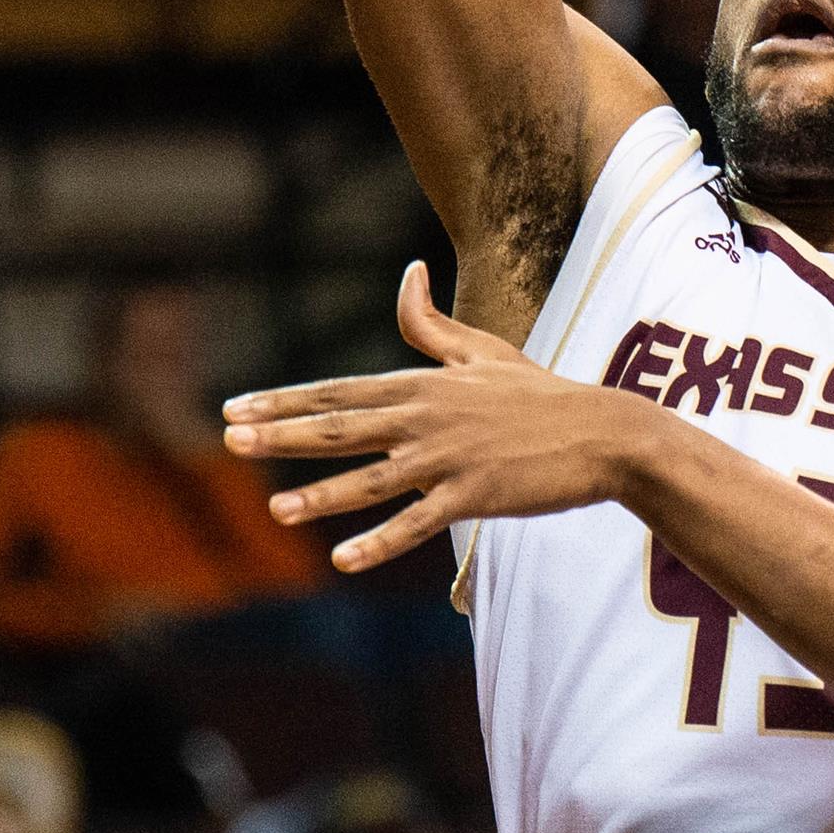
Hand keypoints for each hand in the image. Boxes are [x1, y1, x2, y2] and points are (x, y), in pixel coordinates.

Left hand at [222, 261, 649, 570]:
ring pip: (372, 479)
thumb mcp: (484, 350)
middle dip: (282, 434)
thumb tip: (408, 272)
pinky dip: (379, 542)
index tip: (235, 407)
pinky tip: (343, 560)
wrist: (603, 432)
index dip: (284, 399)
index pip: (340, 392)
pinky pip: (417, 523)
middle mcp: (427, 418)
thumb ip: (432, 323)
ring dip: (322, 495)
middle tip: (230, 439)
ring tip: (276, 509)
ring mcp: (450, 459)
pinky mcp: (475, 495)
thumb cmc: (541, 394)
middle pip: (342, 428)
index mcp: (424, 385)